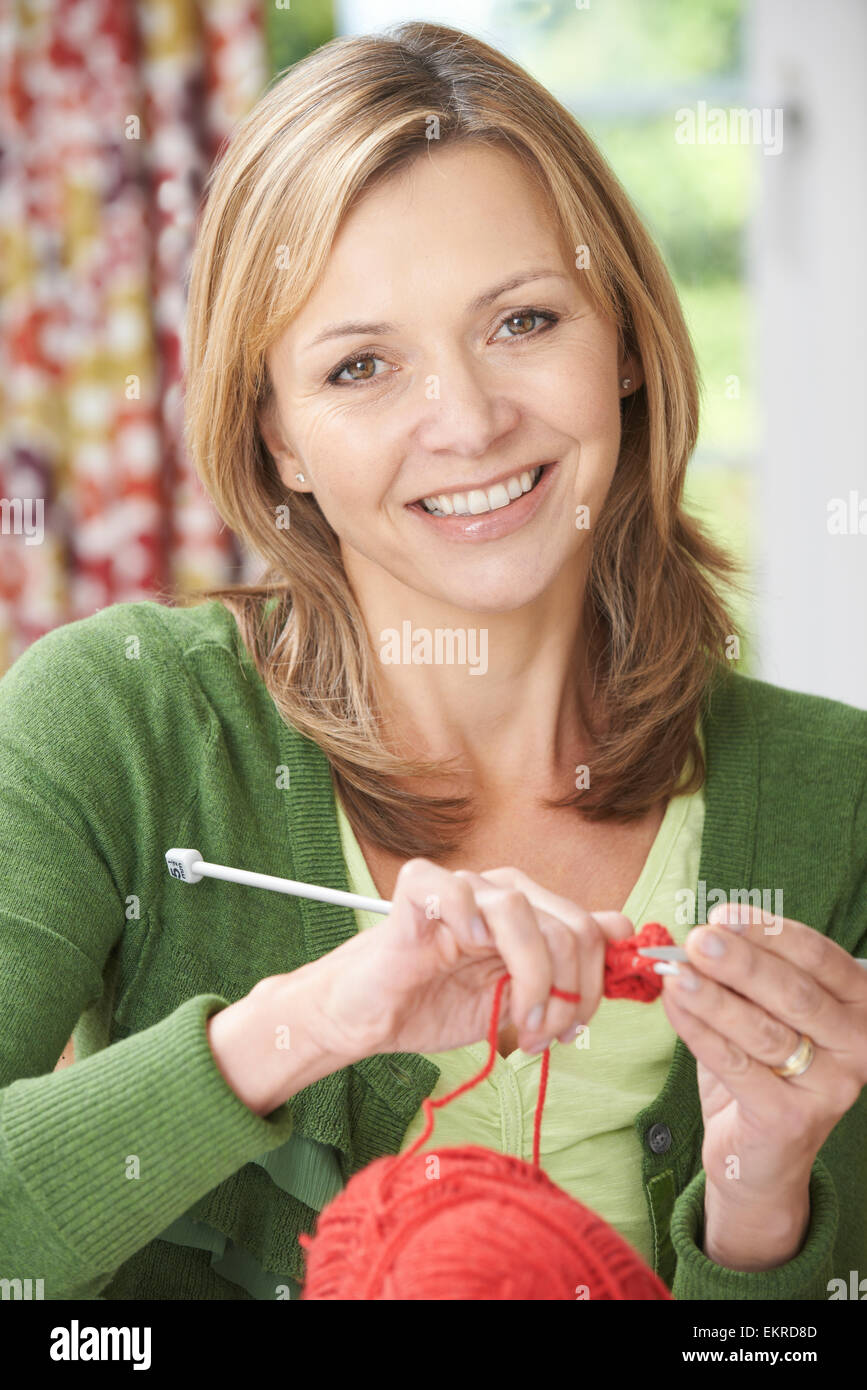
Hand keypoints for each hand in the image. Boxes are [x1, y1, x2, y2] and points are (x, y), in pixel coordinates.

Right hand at [310, 858, 634, 1061]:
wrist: (369, 1017)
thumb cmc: (437, 1003)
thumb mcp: (517, 997)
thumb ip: (566, 969)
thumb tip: (622, 934)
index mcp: (531, 912)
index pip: (593, 929)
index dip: (595, 984)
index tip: (572, 1030)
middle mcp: (500, 892)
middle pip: (570, 927)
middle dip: (569, 996)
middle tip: (539, 1039)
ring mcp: (459, 888)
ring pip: (521, 911)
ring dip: (531, 980)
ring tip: (516, 1025)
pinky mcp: (415, 894)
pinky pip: (450, 888)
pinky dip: (466, 919)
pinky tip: (465, 950)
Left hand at [660, 903, 866, 1268]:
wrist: (758, 1155)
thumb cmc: (764, 1068)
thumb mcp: (765, 1012)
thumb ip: (747, 977)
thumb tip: (703, 935)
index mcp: (858, 1005)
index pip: (819, 958)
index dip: (770, 932)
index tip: (723, 914)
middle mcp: (857, 1046)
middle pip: (795, 993)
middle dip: (742, 962)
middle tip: (697, 940)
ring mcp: (830, 1087)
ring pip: (764, 1031)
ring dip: (714, 997)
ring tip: (676, 972)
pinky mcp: (791, 1120)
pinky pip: (737, 1066)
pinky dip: (699, 1032)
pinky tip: (674, 1006)